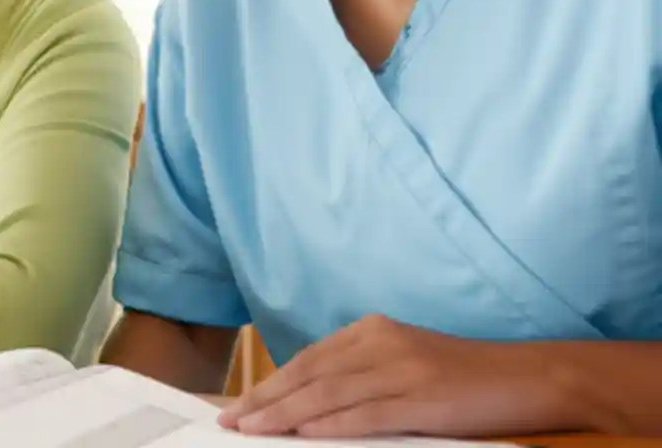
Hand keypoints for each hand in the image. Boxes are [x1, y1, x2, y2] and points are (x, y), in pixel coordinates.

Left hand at [219, 315, 578, 437]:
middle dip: (266, 399)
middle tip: (231, 419)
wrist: (532, 376)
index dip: (271, 383)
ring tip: (253, 429)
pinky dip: (331, 424)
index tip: (240, 403)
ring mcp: (402, 369)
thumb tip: (307, 405)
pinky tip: (303, 432)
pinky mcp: (423, 398)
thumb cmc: (466, 378)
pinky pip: (367, 413)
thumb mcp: (405, 364)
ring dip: (285, 414)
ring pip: (329, 393)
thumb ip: (360, 376)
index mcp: (372, 331)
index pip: (308, 360)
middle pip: (310, 374)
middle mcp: (381, 343)